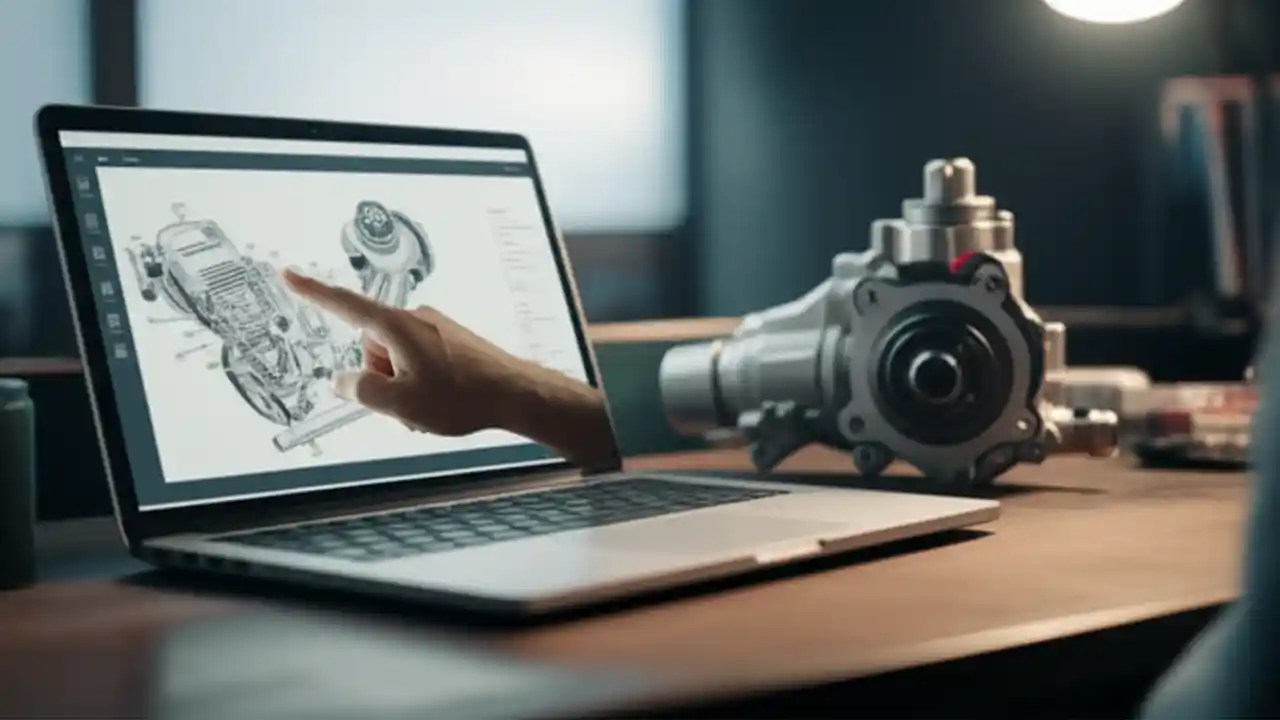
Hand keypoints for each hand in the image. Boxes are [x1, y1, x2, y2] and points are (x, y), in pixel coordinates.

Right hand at [281, 268, 617, 468]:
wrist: (515, 394)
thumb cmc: (461, 396)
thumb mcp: (400, 403)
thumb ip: (361, 391)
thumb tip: (344, 382)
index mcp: (396, 327)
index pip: (344, 306)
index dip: (313, 292)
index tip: (288, 275)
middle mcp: (414, 319)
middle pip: (371, 349)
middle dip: (379, 378)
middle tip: (409, 402)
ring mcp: (434, 328)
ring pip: (395, 360)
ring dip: (402, 386)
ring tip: (432, 404)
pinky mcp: (449, 340)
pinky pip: (417, 362)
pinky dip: (420, 385)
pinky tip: (444, 401)